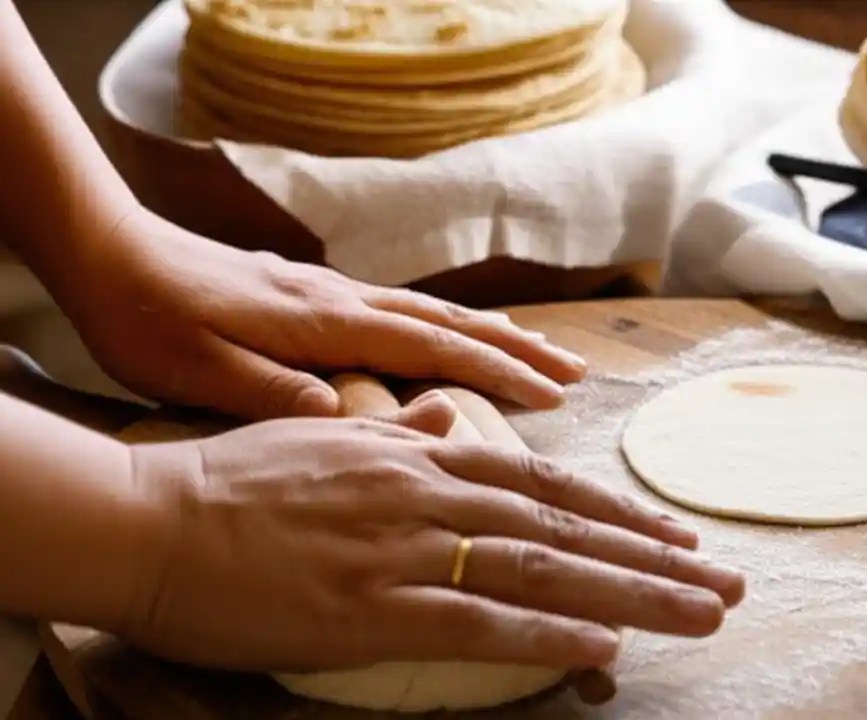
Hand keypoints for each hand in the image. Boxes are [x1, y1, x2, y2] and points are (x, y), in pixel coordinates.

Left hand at [57, 206, 585, 419]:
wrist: (111, 255)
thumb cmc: (150, 322)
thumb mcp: (198, 370)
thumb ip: (275, 392)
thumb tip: (348, 416)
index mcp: (324, 323)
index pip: (429, 347)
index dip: (496, 371)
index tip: (552, 394)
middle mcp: (341, 300)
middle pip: (447, 323)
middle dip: (516, 349)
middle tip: (575, 372)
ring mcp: (331, 293)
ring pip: (429, 312)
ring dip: (489, 334)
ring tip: (539, 352)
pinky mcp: (315, 294)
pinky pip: (402, 311)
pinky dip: (447, 326)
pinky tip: (454, 336)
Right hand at [119, 400, 745, 671]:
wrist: (152, 519)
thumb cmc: (237, 480)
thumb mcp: (331, 435)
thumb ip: (399, 431)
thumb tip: (443, 416)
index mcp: (423, 455)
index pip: (547, 484)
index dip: (620, 513)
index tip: (678, 536)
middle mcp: (432, 493)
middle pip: (569, 526)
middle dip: (656, 557)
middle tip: (726, 582)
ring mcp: (407, 549)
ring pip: (545, 568)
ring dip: (633, 594)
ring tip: (701, 614)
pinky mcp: (373, 608)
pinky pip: (479, 619)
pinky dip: (549, 631)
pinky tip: (606, 648)